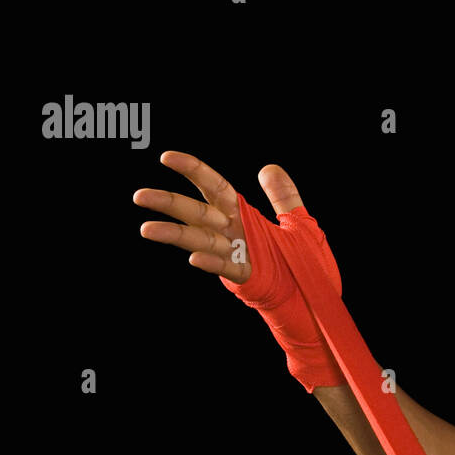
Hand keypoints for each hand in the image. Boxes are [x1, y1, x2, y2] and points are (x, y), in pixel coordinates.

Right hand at [133, 149, 304, 284]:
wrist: (315, 297)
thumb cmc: (304, 260)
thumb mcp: (298, 222)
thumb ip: (282, 195)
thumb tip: (269, 167)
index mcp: (242, 215)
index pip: (213, 186)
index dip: (192, 171)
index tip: (167, 157)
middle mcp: (233, 233)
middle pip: (197, 212)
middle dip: (169, 203)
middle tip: (139, 196)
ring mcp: (236, 254)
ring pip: (200, 241)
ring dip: (174, 235)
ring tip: (146, 229)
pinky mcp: (247, 276)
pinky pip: (227, 267)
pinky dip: (212, 263)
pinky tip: (194, 258)